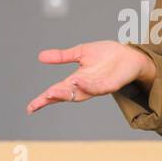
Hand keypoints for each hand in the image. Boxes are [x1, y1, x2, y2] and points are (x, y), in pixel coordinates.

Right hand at [27, 41, 154, 113]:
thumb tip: (40, 57)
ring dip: (66, 93)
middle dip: (53, 98)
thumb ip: (62, 56)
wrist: (130, 55)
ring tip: (52, 91)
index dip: (43, 100)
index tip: (31, 108)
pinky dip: (87, 86)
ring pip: (79, 94)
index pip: (57, 91)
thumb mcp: (80, 52)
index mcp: (76, 79)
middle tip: (40, 101)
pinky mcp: (111, 85)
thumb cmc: (107, 55)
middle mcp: (85, 86)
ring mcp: (98, 87)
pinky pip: (97, 88)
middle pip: (65, 96)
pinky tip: (77, 80)